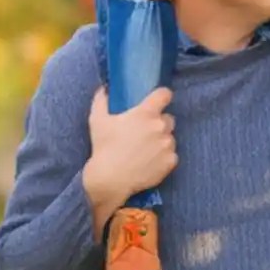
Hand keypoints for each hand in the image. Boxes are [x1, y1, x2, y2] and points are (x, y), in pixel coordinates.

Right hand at [82, 87, 176, 215]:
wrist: (110, 180)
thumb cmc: (103, 148)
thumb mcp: (97, 120)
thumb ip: (101, 100)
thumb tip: (104, 89)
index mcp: (146, 113)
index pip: (165, 94)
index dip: (162, 96)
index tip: (157, 101)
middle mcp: (161, 127)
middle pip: (168, 118)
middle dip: (159, 123)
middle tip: (144, 132)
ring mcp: (168, 144)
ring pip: (170, 137)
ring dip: (161, 140)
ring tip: (145, 150)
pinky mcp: (171, 161)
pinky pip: (172, 155)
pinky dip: (163, 157)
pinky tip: (149, 162)